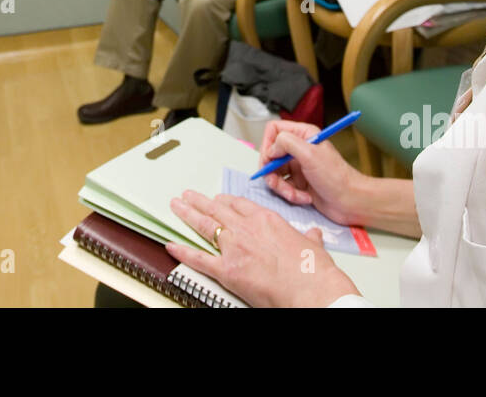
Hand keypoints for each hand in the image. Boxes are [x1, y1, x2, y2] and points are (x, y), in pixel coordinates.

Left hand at [167, 190, 358, 306]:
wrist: (312, 290)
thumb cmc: (315, 271)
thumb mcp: (314, 246)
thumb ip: (309, 238)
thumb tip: (313, 235)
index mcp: (267, 220)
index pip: (239, 204)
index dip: (225, 201)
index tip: (217, 199)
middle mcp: (247, 229)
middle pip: (217, 209)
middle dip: (199, 201)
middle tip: (187, 196)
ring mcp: (235, 249)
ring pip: (205, 226)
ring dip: (188, 215)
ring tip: (176, 207)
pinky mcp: (228, 271)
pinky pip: (199, 258)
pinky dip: (182, 251)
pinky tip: (171, 245)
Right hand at [259, 120, 368, 226]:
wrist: (351, 202)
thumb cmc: (336, 177)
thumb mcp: (310, 154)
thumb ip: (287, 143)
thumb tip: (271, 148)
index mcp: (303, 135)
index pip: (274, 130)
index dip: (268, 144)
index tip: (269, 159)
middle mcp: (299, 149)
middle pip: (271, 155)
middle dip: (272, 172)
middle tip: (275, 182)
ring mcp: (298, 167)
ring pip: (275, 174)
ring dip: (282, 187)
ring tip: (294, 194)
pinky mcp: (299, 183)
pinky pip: (284, 187)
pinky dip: (290, 194)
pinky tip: (304, 197)